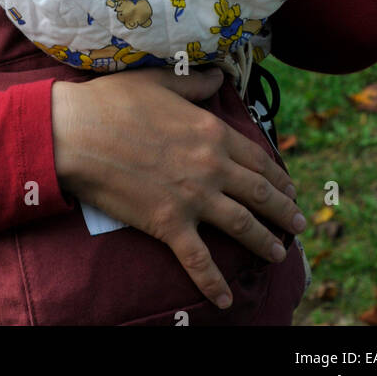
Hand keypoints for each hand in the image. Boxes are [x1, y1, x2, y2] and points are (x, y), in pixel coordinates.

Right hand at [51, 66, 304, 310]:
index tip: (289, 187)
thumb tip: (218, 76)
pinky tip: (226, 299)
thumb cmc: (113, 102)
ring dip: (266, 243)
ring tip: (280, 255)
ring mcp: (193, 198)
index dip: (277, 175)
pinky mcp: (169, 224)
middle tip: (299, 224)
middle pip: (260, 194)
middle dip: (284, 211)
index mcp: (211, 132)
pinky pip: (199, 260)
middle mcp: (211, 166)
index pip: (257, 158)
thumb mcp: (159, 81)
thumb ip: (194, 82)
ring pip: (242, 226)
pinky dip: (215, 283)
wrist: (77, 133)